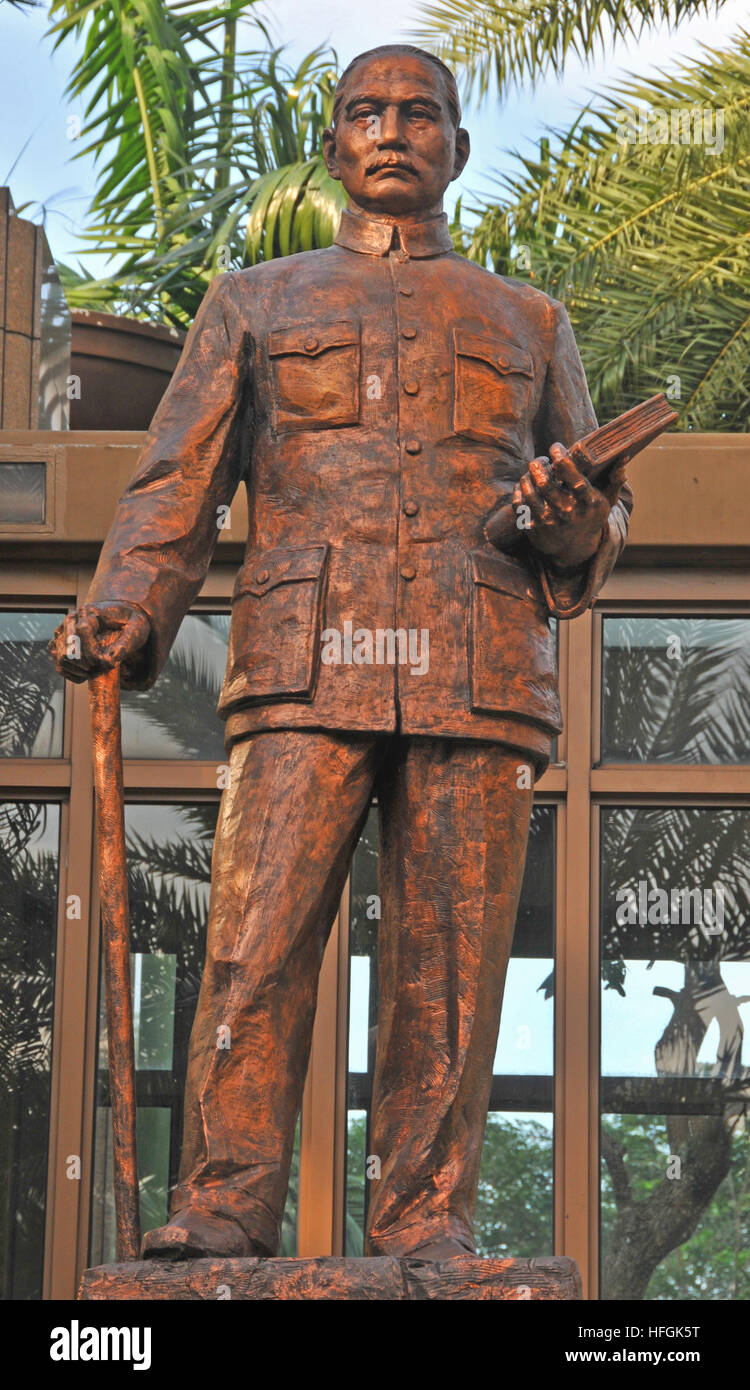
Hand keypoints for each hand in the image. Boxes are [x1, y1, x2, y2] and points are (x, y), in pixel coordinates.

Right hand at [48, 602, 150, 683]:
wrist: (123, 618)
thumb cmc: (131, 622)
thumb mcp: (136, 629)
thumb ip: (124, 645)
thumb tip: (107, 663)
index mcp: (90, 611)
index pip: (82, 629)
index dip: (92, 650)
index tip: (106, 663)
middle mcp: (72, 619)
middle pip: (68, 647)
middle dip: (85, 663)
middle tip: (99, 667)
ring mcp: (64, 631)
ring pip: (60, 656)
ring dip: (77, 670)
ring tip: (93, 671)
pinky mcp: (60, 644)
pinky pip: (58, 664)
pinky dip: (70, 674)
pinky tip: (85, 675)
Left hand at [513, 443, 626, 571]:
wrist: (575, 549)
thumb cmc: (590, 517)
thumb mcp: (606, 501)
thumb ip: (614, 479)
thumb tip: (623, 459)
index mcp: (587, 501)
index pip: (570, 473)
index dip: (560, 456)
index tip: (556, 447)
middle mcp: (567, 511)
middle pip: (544, 481)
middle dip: (539, 463)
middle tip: (542, 460)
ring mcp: (549, 521)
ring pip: (530, 490)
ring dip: (528, 475)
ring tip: (533, 471)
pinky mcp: (534, 528)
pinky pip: (520, 503)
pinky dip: (520, 489)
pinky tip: (525, 484)